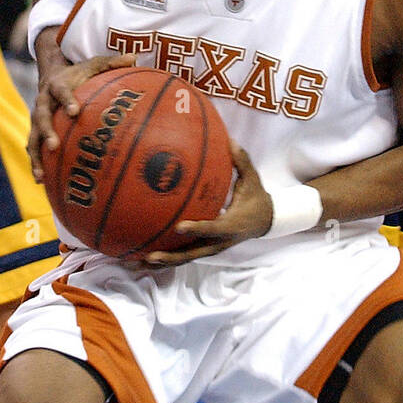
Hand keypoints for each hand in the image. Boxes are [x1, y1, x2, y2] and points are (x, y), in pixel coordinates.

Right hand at [28, 51, 133, 182]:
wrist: (52, 76)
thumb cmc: (79, 73)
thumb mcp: (94, 64)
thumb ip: (112, 63)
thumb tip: (135, 58)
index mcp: (57, 86)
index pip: (61, 92)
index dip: (67, 100)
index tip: (75, 111)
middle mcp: (43, 102)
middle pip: (41, 117)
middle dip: (46, 131)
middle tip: (54, 145)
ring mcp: (36, 118)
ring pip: (32, 137)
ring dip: (36, 155)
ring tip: (41, 175)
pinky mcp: (35, 131)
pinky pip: (33, 148)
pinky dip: (36, 162)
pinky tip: (42, 181)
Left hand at [143, 141, 272, 266]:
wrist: (265, 220)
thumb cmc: (255, 197)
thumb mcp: (253, 179)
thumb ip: (241, 161)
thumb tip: (229, 139)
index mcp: (231, 225)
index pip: (212, 229)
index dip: (197, 229)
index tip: (179, 226)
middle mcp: (219, 241)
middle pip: (193, 253)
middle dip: (172, 256)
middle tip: (151, 256)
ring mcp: (211, 248)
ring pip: (185, 259)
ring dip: (163, 262)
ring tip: (137, 263)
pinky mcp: (205, 248)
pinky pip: (183, 255)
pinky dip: (164, 259)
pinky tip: (142, 257)